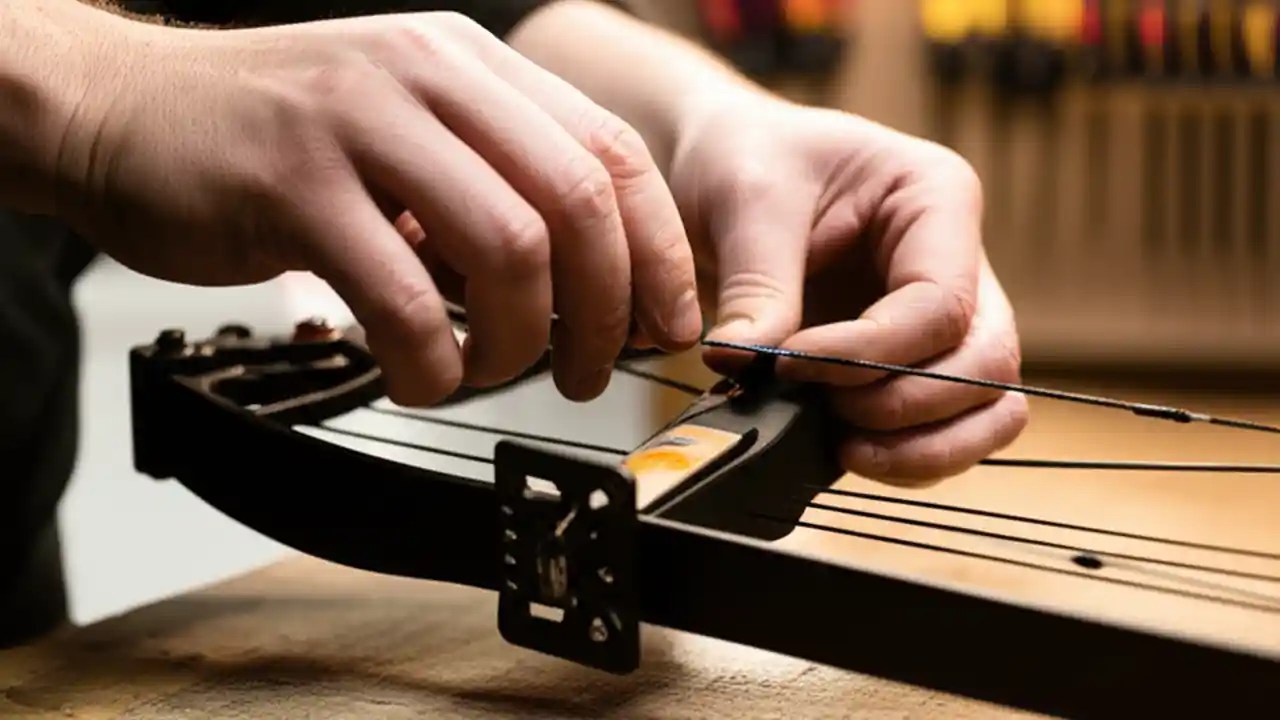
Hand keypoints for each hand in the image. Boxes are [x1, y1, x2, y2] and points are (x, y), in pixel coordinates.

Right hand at [49, 8, 700, 404]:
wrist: (121, 108)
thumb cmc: (274, 137)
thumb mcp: (404, 128)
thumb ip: (490, 184)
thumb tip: (588, 288)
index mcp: (470, 64)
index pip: (613, 153)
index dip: (659, 253)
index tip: (665, 324)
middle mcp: (428, 78)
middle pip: (578, 206)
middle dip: (605, 314)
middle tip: (588, 372)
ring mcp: (361, 125)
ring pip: (509, 251)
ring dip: (521, 345)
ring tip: (490, 373)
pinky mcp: (293, 188)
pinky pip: (403, 298)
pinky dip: (432, 363)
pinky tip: (419, 376)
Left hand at [668, 95, 1027, 483]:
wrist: (722, 173)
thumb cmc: (745, 159)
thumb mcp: (746, 200)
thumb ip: (756, 283)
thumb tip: (743, 363)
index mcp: (937, 199)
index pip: (941, 303)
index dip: (870, 353)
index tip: (789, 364)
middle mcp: (961, 262)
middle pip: (987, 363)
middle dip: (905, 404)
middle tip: (816, 403)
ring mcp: (946, 320)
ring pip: (989, 409)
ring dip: (921, 446)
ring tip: (840, 445)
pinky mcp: (915, 363)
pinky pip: (946, 430)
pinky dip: (906, 457)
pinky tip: (840, 449)